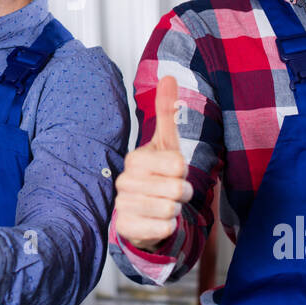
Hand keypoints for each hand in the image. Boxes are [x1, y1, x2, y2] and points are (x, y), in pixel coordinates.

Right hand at [114, 75, 192, 251]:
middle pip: (177, 188)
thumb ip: (167, 112)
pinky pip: (163, 228)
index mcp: (135, 159)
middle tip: (171, 192)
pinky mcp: (125, 228)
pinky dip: (168, 227)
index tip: (173, 173)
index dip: (183, 172)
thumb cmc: (158, 176)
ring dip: (175, 210)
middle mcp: (124, 181)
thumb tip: (169, 76)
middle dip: (182, 194)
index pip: (178, 164)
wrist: (143, 213)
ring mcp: (122, 205)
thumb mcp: (166, 145)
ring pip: (171, 209)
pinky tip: (158, 222)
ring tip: (164, 206)